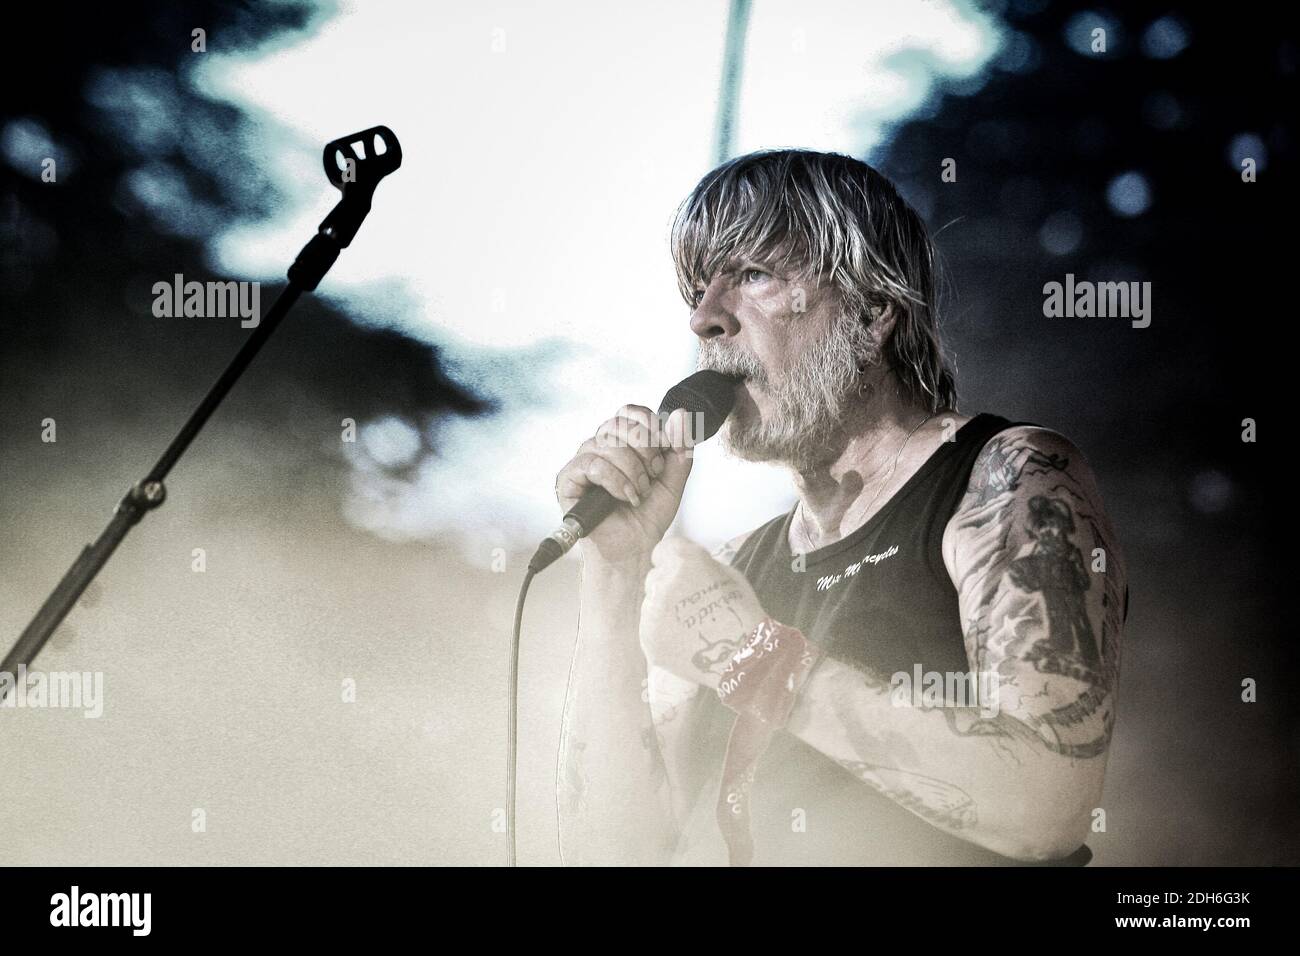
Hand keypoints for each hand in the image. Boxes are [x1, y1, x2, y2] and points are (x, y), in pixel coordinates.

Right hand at [554, 405, 695, 566]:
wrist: (634, 550)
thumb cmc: (648, 516)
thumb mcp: (674, 480)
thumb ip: (680, 448)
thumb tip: (681, 414)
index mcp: (623, 442)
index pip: (631, 412)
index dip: (651, 426)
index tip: (665, 450)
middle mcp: (600, 446)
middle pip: (619, 423)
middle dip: (645, 449)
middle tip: (653, 475)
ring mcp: (582, 461)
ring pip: (606, 442)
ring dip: (632, 470)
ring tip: (639, 493)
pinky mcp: (568, 479)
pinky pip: (591, 463)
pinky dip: (615, 480)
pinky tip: (626, 497)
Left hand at [640, 537, 767, 688]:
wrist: (741, 656)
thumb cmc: (741, 613)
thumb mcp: (728, 574)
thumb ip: (700, 564)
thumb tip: (686, 564)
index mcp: (683, 562)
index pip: (663, 550)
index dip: (673, 559)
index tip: (680, 570)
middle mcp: (662, 584)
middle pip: (655, 577)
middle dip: (668, 585)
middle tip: (689, 601)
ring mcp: (651, 613)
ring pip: (651, 604)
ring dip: (664, 610)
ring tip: (689, 626)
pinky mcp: (648, 639)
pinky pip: (650, 628)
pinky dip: (662, 632)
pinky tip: (684, 641)